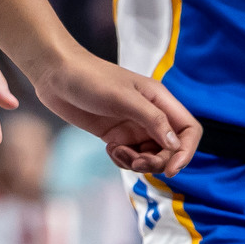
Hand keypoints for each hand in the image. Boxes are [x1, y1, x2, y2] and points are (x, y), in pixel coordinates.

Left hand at [26, 48, 199, 176]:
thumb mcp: (123, 98)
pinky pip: (130, 156)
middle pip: (170, 149)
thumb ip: (152, 120)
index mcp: (160, 100)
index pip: (189, 130)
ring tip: (118, 153)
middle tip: (136, 162)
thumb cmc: (90, 78)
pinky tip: (109, 149)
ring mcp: (133, 126)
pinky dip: (123, 160)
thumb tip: (175, 145)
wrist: (55, 74)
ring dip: (138, 163)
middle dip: (157, 161)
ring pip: (150, 156)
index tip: (171, 169)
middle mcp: (150, 114)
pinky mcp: (115, 135)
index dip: (185, 152)